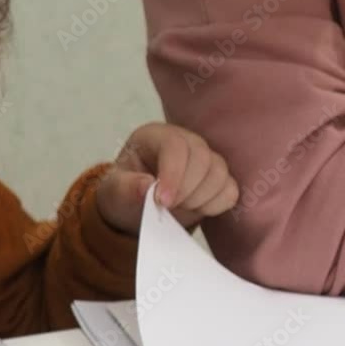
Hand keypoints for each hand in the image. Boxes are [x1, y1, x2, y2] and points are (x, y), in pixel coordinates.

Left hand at [96, 122, 238, 233]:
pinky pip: (230, 189)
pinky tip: (196, 209)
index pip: (175, 146)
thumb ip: (126, 188)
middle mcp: (185, 141)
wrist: (137, 208)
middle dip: (187, 189)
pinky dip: (216, 204)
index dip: (173, 174)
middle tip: (168, 207)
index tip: (163, 202)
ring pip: (219, 173)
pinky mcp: (218, 178)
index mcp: (155, 136)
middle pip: (202, 157)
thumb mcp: (114, 192)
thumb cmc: (125, 193)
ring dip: (201, 198)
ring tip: (180, 208)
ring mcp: (206, 158)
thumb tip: (146, 187)